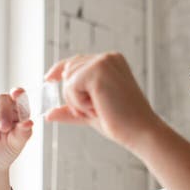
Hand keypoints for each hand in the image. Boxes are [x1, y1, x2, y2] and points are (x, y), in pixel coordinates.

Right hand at [0, 87, 33, 174]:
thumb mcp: (16, 144)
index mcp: (15, 110)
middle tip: (4, 128)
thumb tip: (29, 122)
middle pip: (2, 98)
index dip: (18, 94)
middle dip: (3, 112)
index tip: (17, 95)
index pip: (18, 97)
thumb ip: (23, 132)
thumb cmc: (3, 152)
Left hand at [43, 53, 162, 151]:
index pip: (76, 61)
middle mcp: (107, 57)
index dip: (59, 70)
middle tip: (96, 111)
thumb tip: (48, 115)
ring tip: (99, 109)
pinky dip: (78, 103)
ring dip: (76, 101)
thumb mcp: (91, 114)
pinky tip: (97, 108)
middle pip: (68, 70)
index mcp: (111, 62)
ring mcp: (103, 62)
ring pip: (68, 79)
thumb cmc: (122, 124)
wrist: (141, 132)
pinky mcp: (97, 71)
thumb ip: (71, 110)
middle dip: (73, 96)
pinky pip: (70, 86)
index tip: (48, 78)